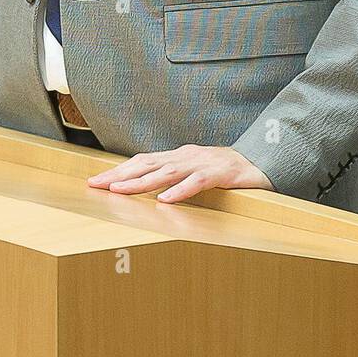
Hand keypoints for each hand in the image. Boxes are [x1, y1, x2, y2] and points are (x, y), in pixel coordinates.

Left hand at [87, 144, 275, 203]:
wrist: (261, 162)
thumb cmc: (224, 171)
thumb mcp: (194, 172)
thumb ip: (173, 178)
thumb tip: (147, 190)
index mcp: (178, 156)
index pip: (142, 162)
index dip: (119, 170)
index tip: (96, 181)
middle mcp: (185, 156)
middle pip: (147, 164)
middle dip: (120, 174)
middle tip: (97, 184)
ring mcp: (202, 163)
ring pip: (167, 172)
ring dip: (141, 182)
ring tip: (120, 190)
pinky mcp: (220, 174)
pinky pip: (197, 182)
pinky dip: (180, 190)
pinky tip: (166, 199)